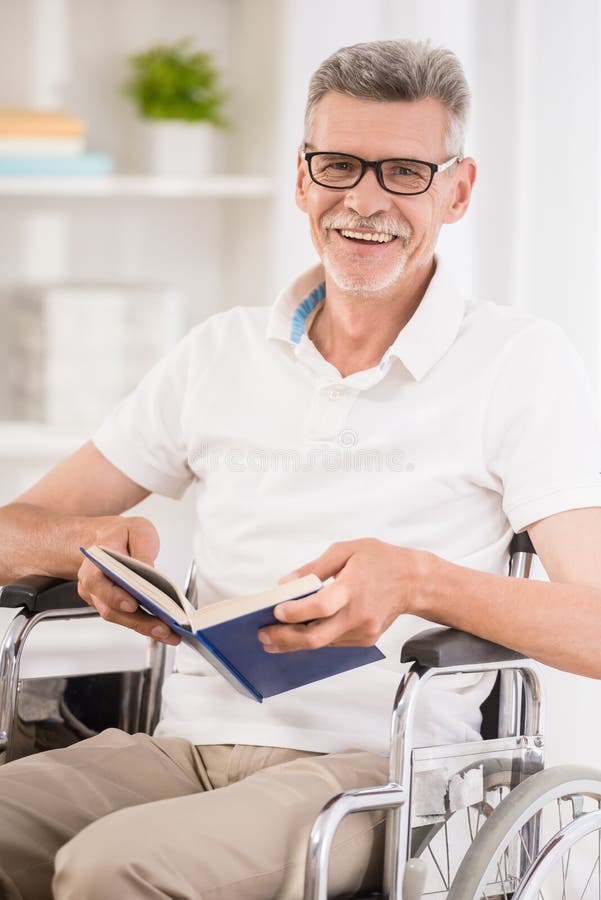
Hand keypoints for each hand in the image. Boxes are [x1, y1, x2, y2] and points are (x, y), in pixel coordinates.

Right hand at [77, 515, 179, 645]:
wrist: (108, 540)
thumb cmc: (121, 535)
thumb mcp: (137, 530)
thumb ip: (142, 548)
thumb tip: (148, 569)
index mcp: (95, 562)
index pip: (97, 582)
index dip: (114, 596)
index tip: (132, 604)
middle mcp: (94, 584)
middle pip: (111, 608)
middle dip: (138, 620)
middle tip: (162, 627)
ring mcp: (102, 598)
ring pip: (120, 618)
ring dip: (145, 627)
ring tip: (169, 633)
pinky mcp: (114, 606)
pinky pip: (128, 619)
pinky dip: (146, 625)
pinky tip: (165, 629)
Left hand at [258, 538, 430, 652]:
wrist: (414, 581)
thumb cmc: (381, 561)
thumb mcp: (345, 550)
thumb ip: (313, 569)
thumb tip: (286, 584)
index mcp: (353, 587)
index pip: (321, 606)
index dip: (295, 612)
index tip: (276, 611)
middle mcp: (359, 614)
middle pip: (316, 636)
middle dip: (285, 639)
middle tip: (263, 635)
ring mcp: (363, 631)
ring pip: (322, 643)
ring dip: (294, 642)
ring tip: (272, 636)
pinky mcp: (365, 640)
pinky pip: (333, 642)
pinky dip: (314, 639)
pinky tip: (297, 634)